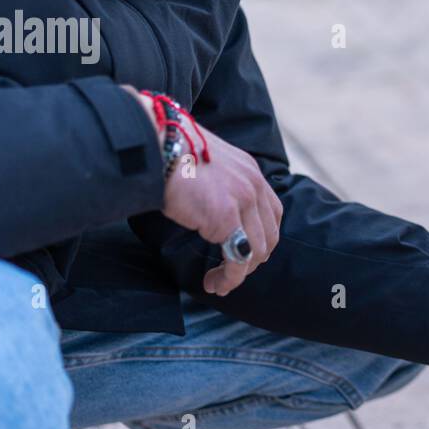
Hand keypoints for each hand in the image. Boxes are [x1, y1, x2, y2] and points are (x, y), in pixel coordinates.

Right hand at [129, 88, 282, 295]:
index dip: (262, 238)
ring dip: (239, 274)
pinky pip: (237, 259)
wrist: (156, 143)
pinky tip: (214, 284)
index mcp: (250, 170)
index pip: (272, 212)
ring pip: (256, 251)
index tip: (243, 252)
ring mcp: (243, 200)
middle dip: (252, 260)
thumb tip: (207, 205)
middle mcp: (253, 184)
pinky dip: (229, 278)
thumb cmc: (168, 152)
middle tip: (230, 274)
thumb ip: (217, 183)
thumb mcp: (205, 163)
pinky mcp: (226, 217)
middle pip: (269, 235)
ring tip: (218, 284)